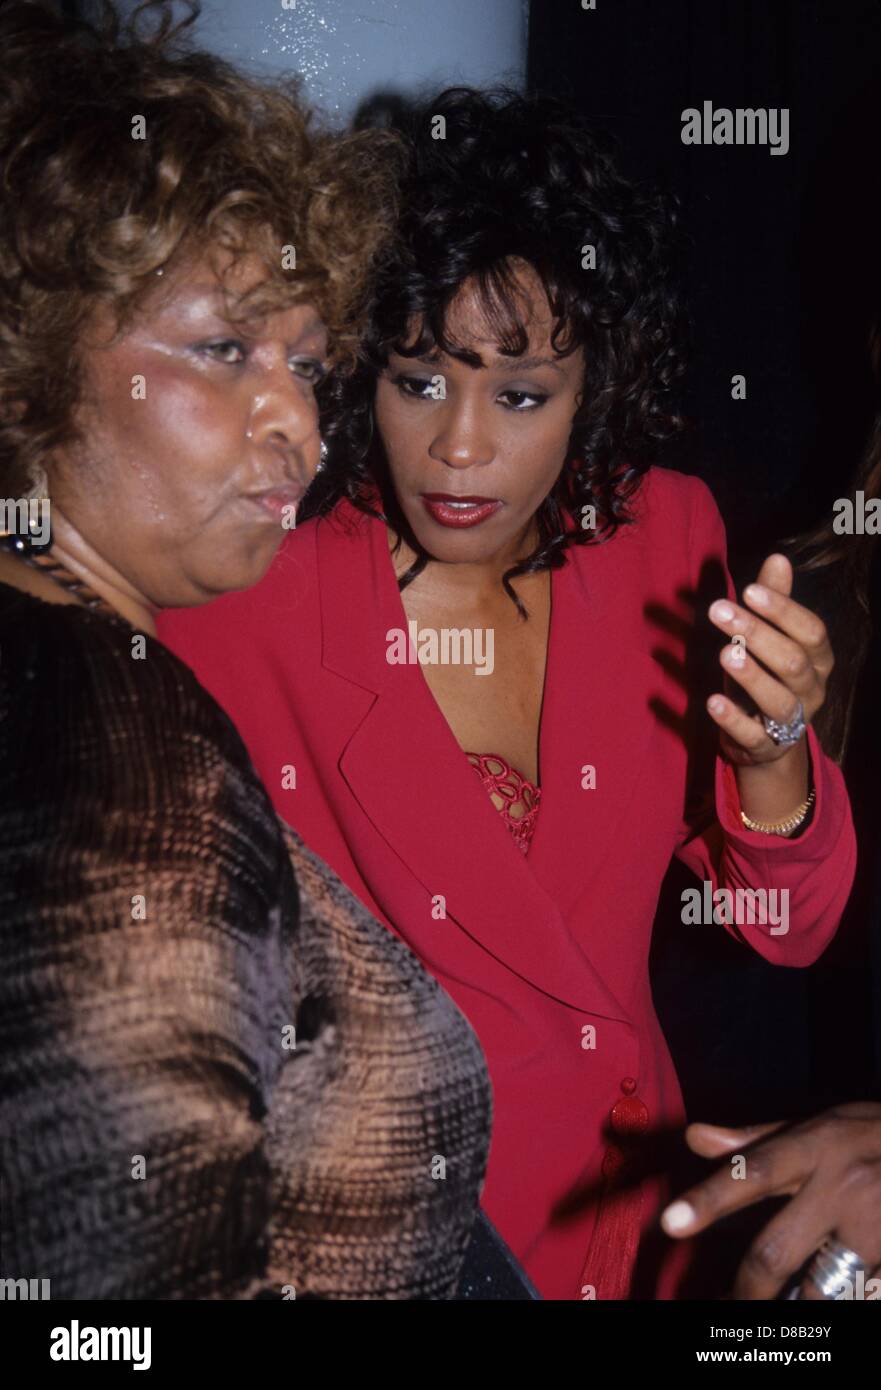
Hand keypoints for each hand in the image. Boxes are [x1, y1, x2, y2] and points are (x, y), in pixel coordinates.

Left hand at [660, 1105, 880, 1298]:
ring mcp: (875, 1225)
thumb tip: (694, 1138)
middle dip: (745, 1290)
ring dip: (796, 1306)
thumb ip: (753, 1140)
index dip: (709, 1199)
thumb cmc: (871, 1136)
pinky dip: (842, 1300)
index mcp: (813, 1146)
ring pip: (820, 1286)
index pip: (750, 1172)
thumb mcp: (817, 1127)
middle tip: (726, 1309)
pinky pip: (860, 1292)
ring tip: (780, 1311)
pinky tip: (833, 1295)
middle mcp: (841, 1185)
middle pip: (776, 1249)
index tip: (670, 1222)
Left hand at [705, 553, 831, 769]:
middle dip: (757, 634)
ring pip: (779, 699)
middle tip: (719, 611)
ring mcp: (790, 722)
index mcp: (818, 659)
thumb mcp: (770, 638)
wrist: (765, 740)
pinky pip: (752, 734)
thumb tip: (778, 557)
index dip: (783, 610)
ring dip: (751, 676)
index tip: (750, 590)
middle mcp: (812, 690)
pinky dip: (731, 718)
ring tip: (724, 654)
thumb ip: (774, 602)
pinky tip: (712, 701)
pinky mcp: (764, 746)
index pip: (810, 631)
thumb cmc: (767, 675)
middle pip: (792, 661)